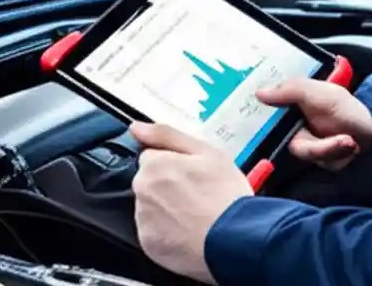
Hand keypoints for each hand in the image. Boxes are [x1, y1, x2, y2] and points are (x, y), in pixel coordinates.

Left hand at [130, 122, 251, 283]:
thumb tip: (137, 127)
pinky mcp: (148, 243)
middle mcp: (142, 191)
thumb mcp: (206, 152)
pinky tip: (189, 231)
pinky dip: (167, 232)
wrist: (234, 238)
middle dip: (169, 186)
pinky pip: (154, 232)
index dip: (176, 165)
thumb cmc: (225, 195)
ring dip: (167, 208)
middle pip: (150, 183)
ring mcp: (144, 219)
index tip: (193, 175)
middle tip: (198, 195)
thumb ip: (167, 136)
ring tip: (196, 214)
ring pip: (152, 207)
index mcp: (154, 165)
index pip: (154, 157)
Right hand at [256, 77, 371, 171]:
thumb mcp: (319, 93)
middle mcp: (298, 129)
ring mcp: (310, 146)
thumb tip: (259, 92)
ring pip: (311, 155)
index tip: (296, 129)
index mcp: (293, 108)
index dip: (272, 128)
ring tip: (351, 141)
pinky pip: (324, 163)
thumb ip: (290, 90)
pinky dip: (340, 155)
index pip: (273, 121)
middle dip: (321, 146)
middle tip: (344, 140)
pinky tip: (352, 147)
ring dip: (334, 149)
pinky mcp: (322, 160)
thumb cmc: (347, 107)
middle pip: (296, 146)